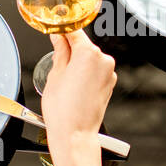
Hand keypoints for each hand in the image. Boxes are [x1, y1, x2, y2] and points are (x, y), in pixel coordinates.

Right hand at [41, 31, 117, 165]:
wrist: (75, 135)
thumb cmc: (63, 110)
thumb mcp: (55, 75)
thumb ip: (60, 51)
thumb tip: (58, 38)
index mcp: (89, 53)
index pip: (74, 31)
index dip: (62, 30)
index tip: (55, 30)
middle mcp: (103, 61)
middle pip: (84, 46)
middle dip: (70, 50)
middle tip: (56, 64)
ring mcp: (109, 73)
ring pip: (90, 60)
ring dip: (78, 64)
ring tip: (65, 82)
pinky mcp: (110, 84)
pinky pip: (96, 72)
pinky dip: (86, 75)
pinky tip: (75, 88)